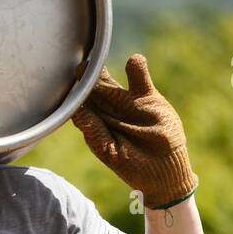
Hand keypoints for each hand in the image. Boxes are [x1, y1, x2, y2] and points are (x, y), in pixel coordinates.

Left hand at [72, 54, 197, 209]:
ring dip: (102, 72)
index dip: (73, 94)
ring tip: (97, 66)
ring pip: (111, 80)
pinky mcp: (148, 97)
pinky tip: (134, 61)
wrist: (163, 172)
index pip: (79, 102)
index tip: (69, 88)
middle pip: (92, 87)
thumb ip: (94, 131)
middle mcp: (108, 107)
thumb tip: (77, 111)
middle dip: (84, 77)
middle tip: (80, 69)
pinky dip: (136, 66)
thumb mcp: (109, 150)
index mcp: (94, 120)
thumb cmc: (131, 164)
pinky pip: (140, 77)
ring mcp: (127, 101)